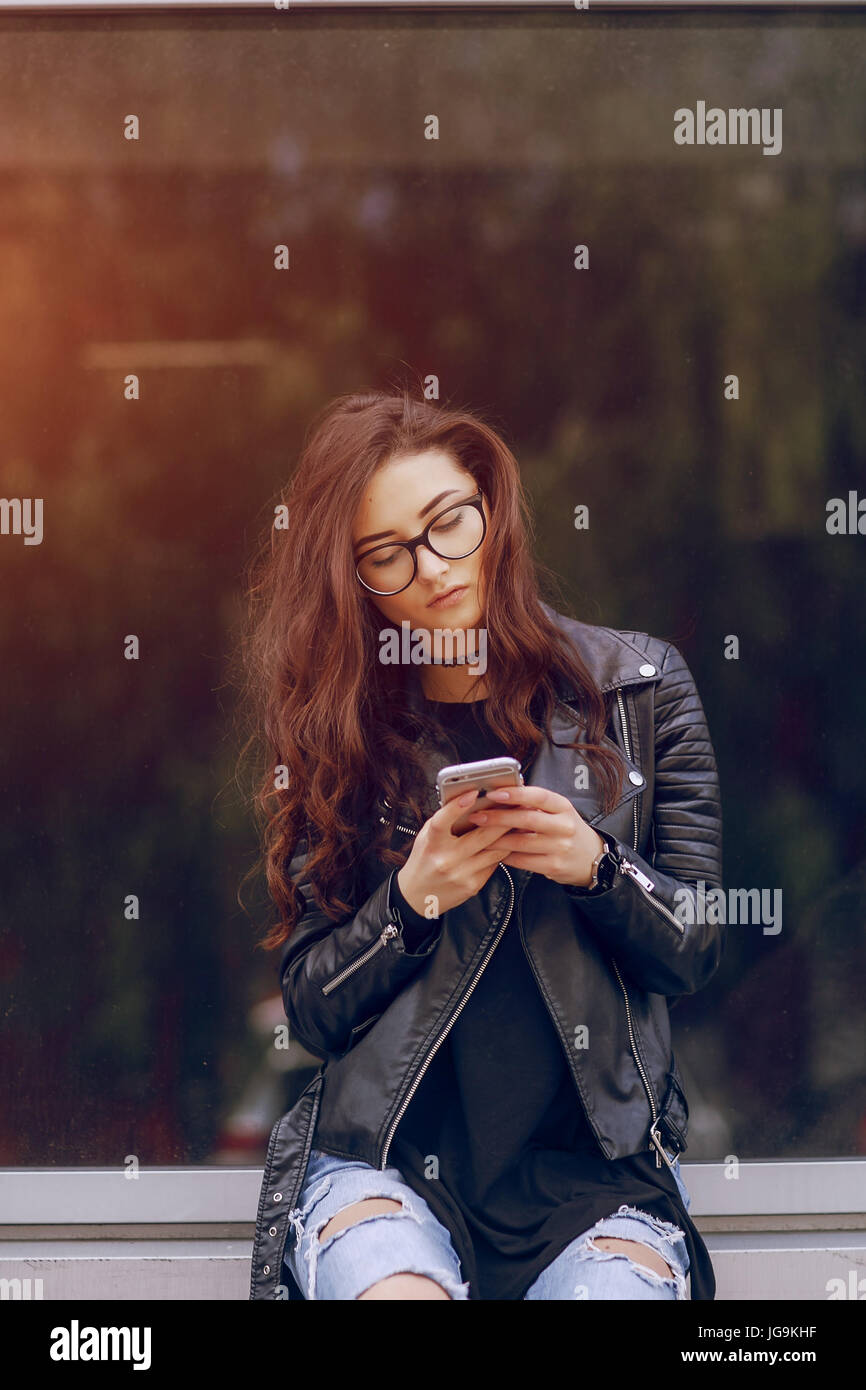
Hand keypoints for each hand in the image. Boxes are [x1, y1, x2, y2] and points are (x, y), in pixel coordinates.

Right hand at [396, 787, 517, 917]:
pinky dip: (503, 851)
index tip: (473, 792)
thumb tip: (469, 800)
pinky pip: (494, 864)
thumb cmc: (423, 861)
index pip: (442, 822)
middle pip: (481, 836)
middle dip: (502, 818)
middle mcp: (446, 860)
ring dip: (509, 834)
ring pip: (494, 850)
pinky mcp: (473, 885)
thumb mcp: (426, 837)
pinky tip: (510, 842)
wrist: (418, 896)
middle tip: (516, 804)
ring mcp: (462, 874)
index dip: (457, 806)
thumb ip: (444, 820)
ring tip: (519, 821)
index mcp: (431, 844)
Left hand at [465, 784, 604, 886]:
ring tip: (478, 834)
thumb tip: (501, 795)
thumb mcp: (558, 812)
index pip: (539, 796)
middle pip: (527, 819)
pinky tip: (493, 851)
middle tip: (477, 816)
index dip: (515, 794)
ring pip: (521, 842)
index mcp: (563, 807)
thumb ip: (534, 805)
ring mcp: (560, 848)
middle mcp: (564, 826)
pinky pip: (522, 861)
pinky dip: (505, 855)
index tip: (493, 793)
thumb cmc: (566, 831)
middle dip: (498, 817)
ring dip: (495, 839)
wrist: (591, 858)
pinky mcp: (554, 866)